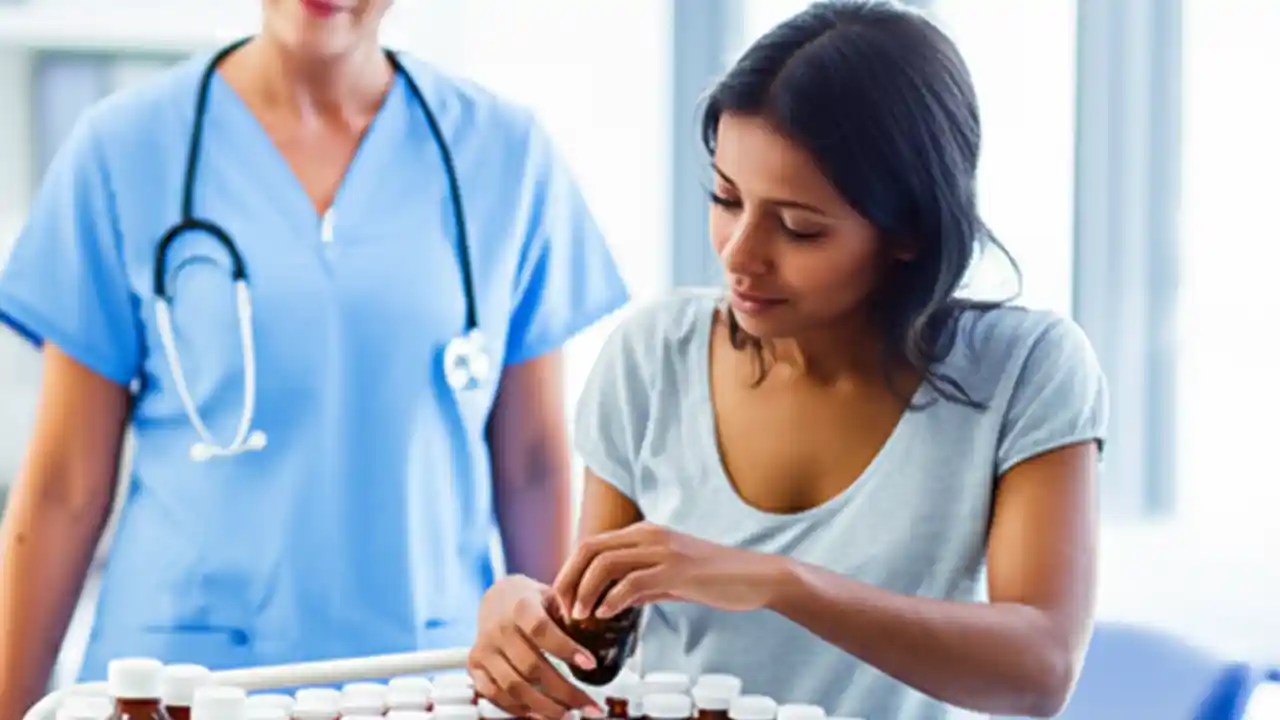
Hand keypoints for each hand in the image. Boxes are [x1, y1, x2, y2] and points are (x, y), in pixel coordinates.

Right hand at [469, 574, 601, 718]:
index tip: (591, 664)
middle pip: (531, 667)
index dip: (566, 649)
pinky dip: (518, 709)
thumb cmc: (530, 600)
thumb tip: (597, 628)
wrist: (496, 598)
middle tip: (589, 706)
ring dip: (544, 707)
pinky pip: (495, 695)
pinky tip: (541, 713)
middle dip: (564, 692)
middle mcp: (498, 628)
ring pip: (513, 687)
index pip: (541, 629)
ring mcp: (484, 649)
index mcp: (520, 606)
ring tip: (569, 715)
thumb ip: (570, 611)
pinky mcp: (475, 666)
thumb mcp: (552, 594)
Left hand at [552, 522, 786, 620]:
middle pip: (590, 548)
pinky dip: (613, 599)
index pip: (592, 544)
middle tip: (564, 608)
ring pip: (606, 563)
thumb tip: (613, 601)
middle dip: (569, 579)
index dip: (571, 571)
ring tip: (581, 615)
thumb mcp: (670, 578)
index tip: (564, 598)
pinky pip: (633, 582)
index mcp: (645, 533)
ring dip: (586, 591)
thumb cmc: (715, 578)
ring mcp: (663, 550)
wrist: (756, 576)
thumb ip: (641, 585)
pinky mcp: (676, 570)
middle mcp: (650, 535)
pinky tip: (607, 615)